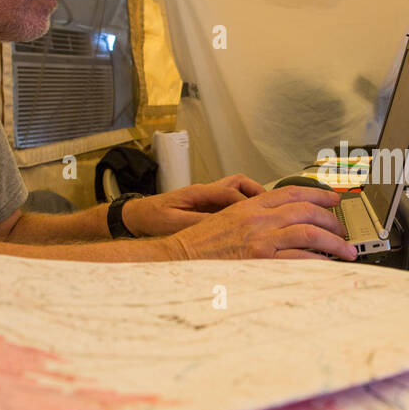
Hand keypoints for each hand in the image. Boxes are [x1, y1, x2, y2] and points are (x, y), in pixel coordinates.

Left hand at [122, 174, 264, 234]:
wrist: (137, 216)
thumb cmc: (152, 218)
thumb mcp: (173, 223)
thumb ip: (198, 223)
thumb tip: (221, 227)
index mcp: (198, 192)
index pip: (230, 192)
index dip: (246, 204)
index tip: (258, 215)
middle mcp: (205, 191)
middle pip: (239, 183)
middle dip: (257, 192)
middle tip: (271, 205)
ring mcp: (207, 197)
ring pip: (237, 190)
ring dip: (252, 198)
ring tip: (264, 212)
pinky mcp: (206, 205)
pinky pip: (231, 202)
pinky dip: (244, 207)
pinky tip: (249, 220)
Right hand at [162, 186, 357, 259]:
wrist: (177, 258)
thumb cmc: (199, 244)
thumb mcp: (227, 219)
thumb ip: (253, 217)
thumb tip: (279, 222)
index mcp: (250, 205)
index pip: (292, 192)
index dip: (318, 195)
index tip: (333, 201)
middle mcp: (258, 218)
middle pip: (306, 211)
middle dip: (332, 221)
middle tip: (343, 231)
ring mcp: (260, 238)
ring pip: (309, 233)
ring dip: (333, 242)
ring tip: (345, 251)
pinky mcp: (260, 259)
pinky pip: (299, 258)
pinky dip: (318, 261)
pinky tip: (327, 265)